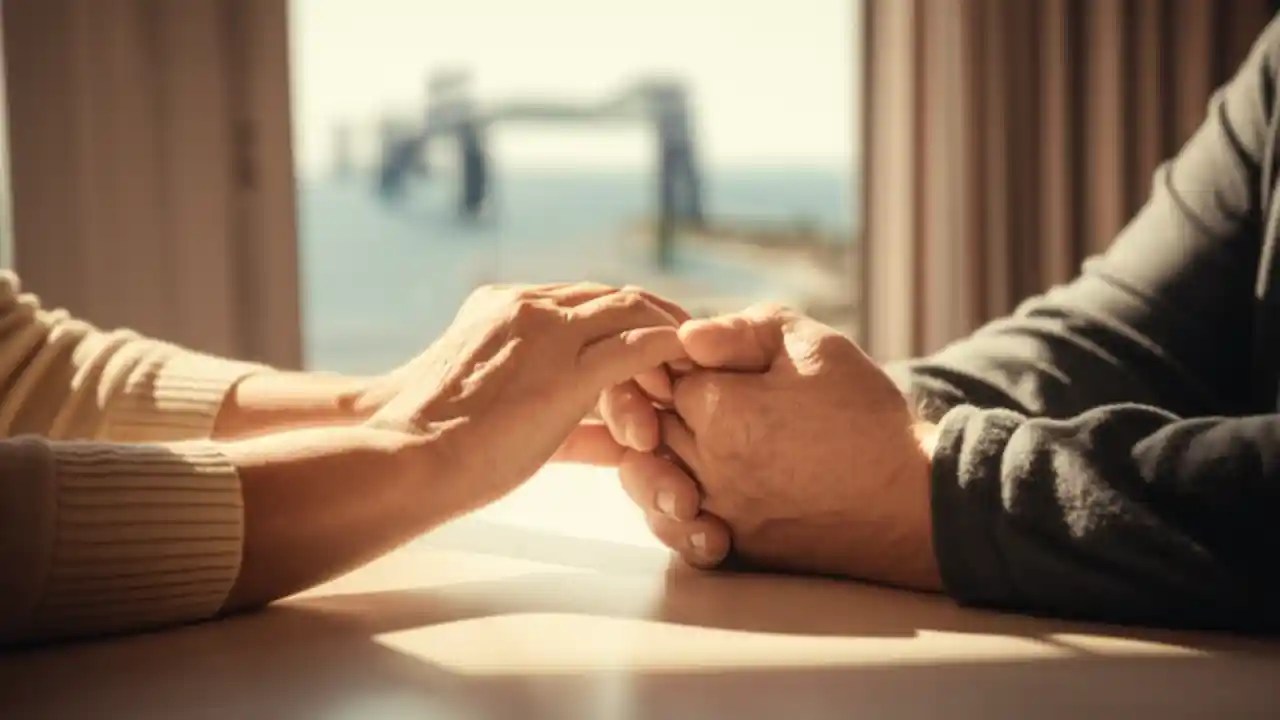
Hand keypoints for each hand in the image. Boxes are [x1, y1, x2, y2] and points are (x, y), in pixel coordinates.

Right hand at [367, 283, 687, 514]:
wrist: (406, 457)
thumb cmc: (440, 447)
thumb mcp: (495, 408)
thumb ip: (559, 416)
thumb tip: (614, 442)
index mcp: (501, 304)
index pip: (581, 297)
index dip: (621, 316)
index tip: (651, 338)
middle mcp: (527, 304)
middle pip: (611, 296)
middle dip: (654, 315)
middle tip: (690, 344)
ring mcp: (547, 331)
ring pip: (630, 310)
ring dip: (667, 330)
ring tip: (695, 359)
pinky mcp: (566, 369)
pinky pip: (638, 345)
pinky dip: (668, 352)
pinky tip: (685, 371)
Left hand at [611, 304, 941, 589]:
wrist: (913, 499)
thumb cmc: (865, 414)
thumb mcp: (815, 347)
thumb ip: (744, 331)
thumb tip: (685, 336)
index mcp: (724, 410)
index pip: (663, 374)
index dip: (678, 362)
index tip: (702, 361)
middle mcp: (710, 465)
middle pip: (648, 426)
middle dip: (658, 405)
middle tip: (693, 395)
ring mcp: (720, 511)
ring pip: (651, 479)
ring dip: (659, 455)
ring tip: (693, 437)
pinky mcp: (735, 546)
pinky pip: (676, 529)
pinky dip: (673, 508)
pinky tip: (692, 488)